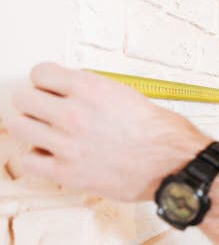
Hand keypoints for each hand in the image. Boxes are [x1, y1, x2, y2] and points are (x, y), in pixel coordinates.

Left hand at [6, 62, 209, 201]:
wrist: (173, 163)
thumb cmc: (161, 133)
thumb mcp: (127, 96)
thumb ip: (94, 94)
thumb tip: (74, 95)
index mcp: (89, 88)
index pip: (40, 73)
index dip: (46, 81)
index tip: (51, 88)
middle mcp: (73, 113)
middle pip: (22, 98)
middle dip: (33, 102)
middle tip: (44, 110)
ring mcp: (66, 143)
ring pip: (17, 126)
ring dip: (29, 126)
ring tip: (43, 131)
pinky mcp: (67, 171)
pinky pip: (28, 160)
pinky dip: (35, 157)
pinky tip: (50, 155)